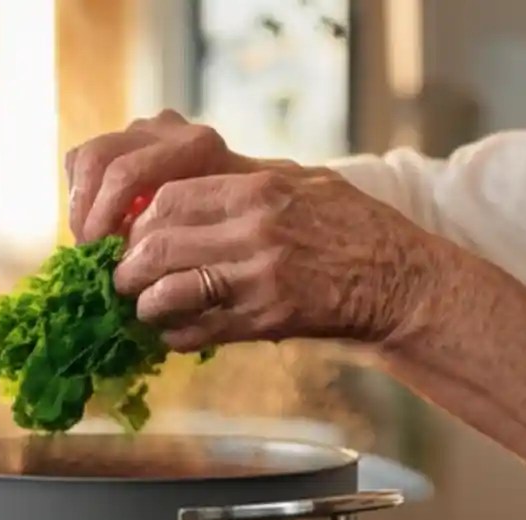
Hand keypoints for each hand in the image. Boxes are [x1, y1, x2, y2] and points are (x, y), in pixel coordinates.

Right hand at [65, 110, 249, 242]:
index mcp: (196, 148)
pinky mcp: (128, 139)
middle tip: (91, 252)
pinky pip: (86, 158)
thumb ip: (184, 249)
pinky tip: (96, 225)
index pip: (125, 173)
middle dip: (86, 211)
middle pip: (99, 159)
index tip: (100, 255)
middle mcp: (169, 131)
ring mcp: (147, 130)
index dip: (101, 216)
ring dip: (81, 204)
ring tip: (91, 243)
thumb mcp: (228, 237)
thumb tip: (132, 281)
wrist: (260, 197)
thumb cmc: (246, 226)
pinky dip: (82, 193)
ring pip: (88, 156)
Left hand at [113, 166, 443, 351]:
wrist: (401, 281)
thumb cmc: (353, 227)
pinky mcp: (269, 320)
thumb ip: (244, 178)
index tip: (132, 238)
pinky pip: (200, 330)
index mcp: (258, 189)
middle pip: (159, 244)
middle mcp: (255, 231)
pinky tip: (176, 333)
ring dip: (147, 304)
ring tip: (144, 308)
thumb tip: (183, 180)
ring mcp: (260, 278)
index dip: (138, 223)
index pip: (168, 199)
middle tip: (124, 278)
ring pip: (171, 291)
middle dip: (130, 266)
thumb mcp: (301, 181)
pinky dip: (177, 335)